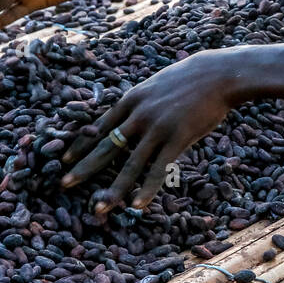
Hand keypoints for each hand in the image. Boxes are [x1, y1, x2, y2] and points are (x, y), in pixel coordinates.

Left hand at [59, 50, 240, 213]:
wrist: (219, 74)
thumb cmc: (192, 78)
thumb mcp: (158, 84)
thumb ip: (144, 101)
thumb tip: (134, 113)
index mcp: (132, 100)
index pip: (99, 126)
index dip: (81, 145)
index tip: (65, 160)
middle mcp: (140, 115)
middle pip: (107, 146)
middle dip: (84, 168)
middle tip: (64, 185)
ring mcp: (158, 128)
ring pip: (130, 164)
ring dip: (113, 189)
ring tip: (99, 207)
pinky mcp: (177, 139)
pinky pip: (158, 169)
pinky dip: (147, 189)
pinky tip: (137, 205)